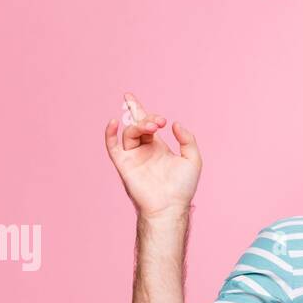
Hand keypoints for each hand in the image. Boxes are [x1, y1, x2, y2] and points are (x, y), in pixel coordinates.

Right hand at [103, 92, 202, 219]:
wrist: (170, 206)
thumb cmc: (183, 187)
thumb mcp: (192, 160)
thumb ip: (187, 139)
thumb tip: (175, 124)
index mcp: (157, 147)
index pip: (145, 123)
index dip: (138, 109)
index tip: (131, 97)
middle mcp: (143, 150)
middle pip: (136, 125)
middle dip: (144, 116)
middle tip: (158, 121)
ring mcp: (133, 157)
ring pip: (129, 133)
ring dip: (138, 126)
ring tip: (152, 127)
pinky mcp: (124, 165)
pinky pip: (112, 147)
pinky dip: (110, 134)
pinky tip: (113, 122)